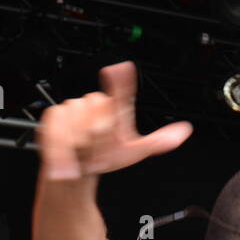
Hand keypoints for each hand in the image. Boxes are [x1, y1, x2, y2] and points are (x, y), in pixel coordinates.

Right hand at [37, 60, 192, 180]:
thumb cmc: (105, 157)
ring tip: (84, 155)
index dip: (122, 80)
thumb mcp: (134, 152)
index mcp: (116, 109)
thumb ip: (158, 141)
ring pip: (77, 121)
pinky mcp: (54, 117)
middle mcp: (95, 105)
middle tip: (98, 152)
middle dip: (99, 136)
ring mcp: (73, 110)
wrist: (78, 171)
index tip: (122, 68)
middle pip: (98, 111)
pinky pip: (58, 129)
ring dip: (81, 144)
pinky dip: (63, 149)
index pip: (122, 91)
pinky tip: (68, 160)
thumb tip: (184, 131)